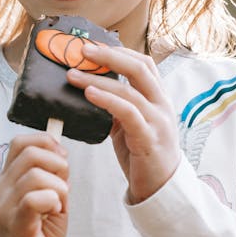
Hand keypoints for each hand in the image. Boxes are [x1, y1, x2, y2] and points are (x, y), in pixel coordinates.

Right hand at [0, 133, 68, 236]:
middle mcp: (1, 190)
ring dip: (59, 187)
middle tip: (62, 187)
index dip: (46, 143)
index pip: (20, 143)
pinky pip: (33, 199)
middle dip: (57, 165)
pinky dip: (52, 200)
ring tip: (57, 205)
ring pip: (36, 175)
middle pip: (30, 154)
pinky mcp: (15, 224)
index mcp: (7, 180)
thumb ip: (51, 176)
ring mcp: (5, 207)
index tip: (61, 161)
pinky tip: (53, 212)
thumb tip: (61, 154)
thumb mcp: (47, 199)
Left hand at [67, 44, 179, 202]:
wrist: (161, 188)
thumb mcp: (130, 124)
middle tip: (82, 51)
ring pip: (130, 90)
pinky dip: (107, 100)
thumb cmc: (143, 154)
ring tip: (73, 75)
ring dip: (98, 79)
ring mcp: (158, 121)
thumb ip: (118, 105)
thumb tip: (91, 87)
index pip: (143, 64)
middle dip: (109, 56)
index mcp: (158, 98)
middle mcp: (162, 105)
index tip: (94, 47)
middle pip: (139, 68)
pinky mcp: (149, 139)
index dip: (119, 51)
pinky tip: (89, 94)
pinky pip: (128, 113)